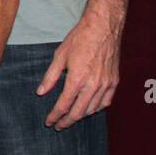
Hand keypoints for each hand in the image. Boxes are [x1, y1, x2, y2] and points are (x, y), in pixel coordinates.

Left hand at [38, 9, 121, 128]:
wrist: (103, 28)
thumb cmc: (79, 39)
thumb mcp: (59, 56)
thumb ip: (50, 77)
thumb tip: (41, 93)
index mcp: (77, 79)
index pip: (63, 105)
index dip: (55, 116)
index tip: (49, 122)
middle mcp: (93, 85)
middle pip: (79, 112)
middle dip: (67, 121)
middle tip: (58, 126)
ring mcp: (106, 84)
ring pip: (93, 109)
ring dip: (81, 116)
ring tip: (71, 117)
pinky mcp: (115, 81)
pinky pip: (106, 101)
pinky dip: (97, 108)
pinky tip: (89, 108)